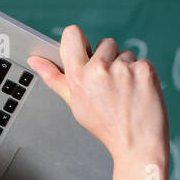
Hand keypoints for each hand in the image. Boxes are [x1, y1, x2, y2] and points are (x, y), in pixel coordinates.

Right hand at [27, 25, 168, 162]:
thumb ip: (55, 78)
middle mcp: (99, 70)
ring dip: (126, 68)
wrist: (137, 145)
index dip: (80, 41)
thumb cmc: (106, 126)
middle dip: (109, 59)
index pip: (72, 34)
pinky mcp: (144, 70)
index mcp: (78, 77)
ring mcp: (123, 68)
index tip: (86, 51)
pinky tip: (138, 92)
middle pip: (105, 43)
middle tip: (110, 86)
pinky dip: (141, 75)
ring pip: (125, 53)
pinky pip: (141, 61)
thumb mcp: (75, 104)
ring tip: (125, 92)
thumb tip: (34, 60)